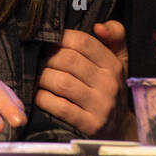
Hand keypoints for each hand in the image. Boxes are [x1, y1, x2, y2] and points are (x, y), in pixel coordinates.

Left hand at [35, 21, 128, 137]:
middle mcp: (109, 83)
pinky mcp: (90, 125)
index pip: (83, 42)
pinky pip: (60, 107)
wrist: (121, 129)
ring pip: (62, 82)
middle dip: (46, 57)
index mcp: (113, 64)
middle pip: (68, 60)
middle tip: (34, 58)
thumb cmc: (111, 88)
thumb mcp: (119, 61)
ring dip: (42, 77)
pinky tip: (37, 95)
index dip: (60, 37)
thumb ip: (114, 36)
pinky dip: (44, 99)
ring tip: (34, 75)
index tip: (47, 39)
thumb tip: (98, 26)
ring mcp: (101, 105)